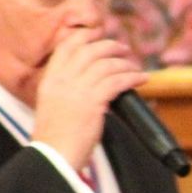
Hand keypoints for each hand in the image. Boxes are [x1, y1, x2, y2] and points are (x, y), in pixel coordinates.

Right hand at [30, 29, 145, 170]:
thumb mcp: (53, 107)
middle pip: (89, 50)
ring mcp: (77, 90)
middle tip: (123, 49)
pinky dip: (133, 77)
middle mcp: (62, 80)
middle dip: (109, 46)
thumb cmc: (55, 140)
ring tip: (135, 67)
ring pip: (106, 64)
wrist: (53, 157)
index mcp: (49, 80)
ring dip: (125, 63)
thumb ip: (67, 92)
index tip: (98, 35)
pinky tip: (141, 79)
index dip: (84, 37)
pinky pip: (118, 81)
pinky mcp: (93, 102)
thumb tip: (90, 87)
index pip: (66, 47)